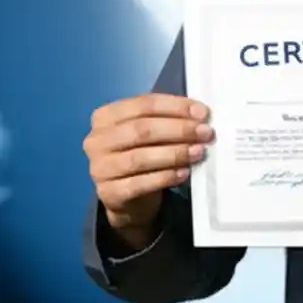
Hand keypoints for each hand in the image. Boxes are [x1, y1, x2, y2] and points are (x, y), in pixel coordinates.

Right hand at [82, 92, 213, 244]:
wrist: (126, 198)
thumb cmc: (141, 154)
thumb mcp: (147, 133)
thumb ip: (166, 120)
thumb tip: (200, 115)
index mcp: (105, 116)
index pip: (143, 104)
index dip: (175, 107)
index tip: (202, 113)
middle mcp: (96, 140)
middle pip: (141, 129)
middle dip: (178, 129)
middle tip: (206, 133)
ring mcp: (99, 168)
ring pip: (140, 157)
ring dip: (174, 153)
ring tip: (199, 152)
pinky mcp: (108, 193)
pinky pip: (140, 183)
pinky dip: (165, 177)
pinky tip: (184, 173)